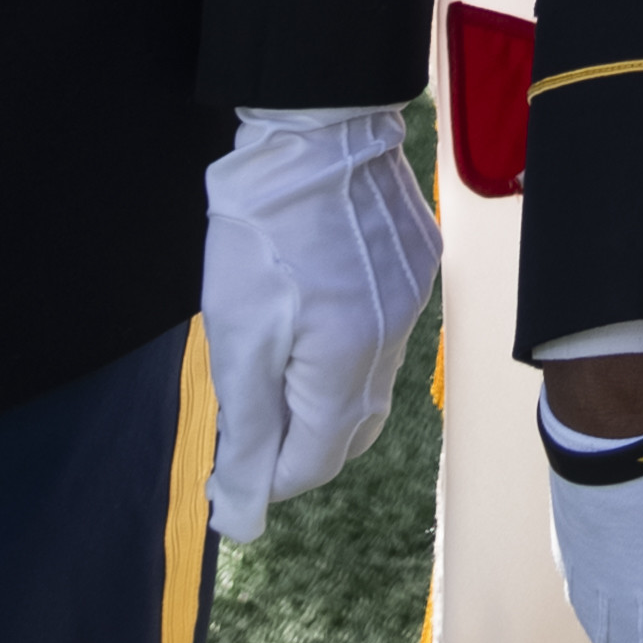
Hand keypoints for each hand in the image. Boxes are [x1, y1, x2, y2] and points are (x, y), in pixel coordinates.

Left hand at [200, 109, 440, 540]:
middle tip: (247, 423)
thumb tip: (243, 514)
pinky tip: (315, 306)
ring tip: (276, 353)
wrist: (314, 128)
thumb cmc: (263, 233)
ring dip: (323, 390)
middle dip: (299, 442)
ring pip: (370, 379)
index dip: (265, 478)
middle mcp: (397, 338)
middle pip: (351, 428)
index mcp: (350, 363)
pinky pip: (387, 330)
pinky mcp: (420, 262)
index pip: (315, 461)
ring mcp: (416, 297)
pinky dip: (348, 342)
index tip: (223, 472)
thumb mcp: (237, 338)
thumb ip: (248, 432)